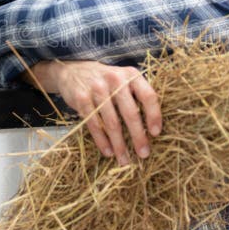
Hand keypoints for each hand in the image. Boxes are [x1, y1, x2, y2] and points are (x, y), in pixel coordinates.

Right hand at [24, 60, 160, 165]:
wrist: (73, 70)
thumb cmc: (106, 81)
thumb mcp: (124, 80)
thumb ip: (137, 95)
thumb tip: (151, 127)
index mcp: (131, 75)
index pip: (148, 96)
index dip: (154, 115)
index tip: (155, 133)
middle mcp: (115, 79)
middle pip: (130, 113)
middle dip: (138, 136)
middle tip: (144, 154)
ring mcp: (97, 88)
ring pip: (112, 122)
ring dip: (119, 144)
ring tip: (124, 159)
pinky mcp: (82, 98)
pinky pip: (94, 124)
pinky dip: (102, 141)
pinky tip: (108, 152)